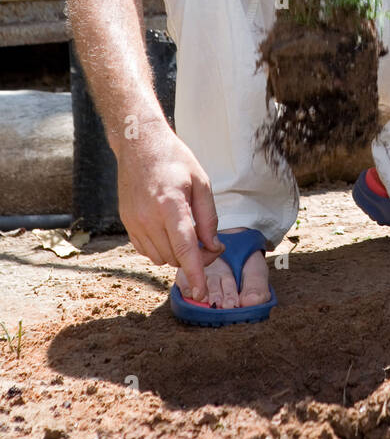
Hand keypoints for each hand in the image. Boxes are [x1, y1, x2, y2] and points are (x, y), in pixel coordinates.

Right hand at [116, 123, 222, 300]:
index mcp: (170, 205)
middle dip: (194, 259)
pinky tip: (169, 232)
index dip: (196, 274)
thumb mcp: (201, 182)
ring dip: (177, 256)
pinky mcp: (127, 223)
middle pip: (174, 258)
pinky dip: (161, 250)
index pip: (185, 249)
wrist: (139, 145)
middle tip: (209, 244)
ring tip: (188, 234)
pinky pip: (146, 251)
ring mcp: (134, 222)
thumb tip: (213, 247)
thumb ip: (208, 218)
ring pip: (159, 258)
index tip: (202, 293)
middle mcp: (148, 217)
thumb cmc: (174, 160)